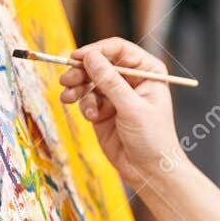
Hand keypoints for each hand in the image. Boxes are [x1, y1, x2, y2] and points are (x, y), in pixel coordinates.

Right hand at [59, 37, 186, 189]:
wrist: (150, 171)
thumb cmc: (153, 138)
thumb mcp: (132, 108)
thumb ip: (110, 82)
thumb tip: (90, 57)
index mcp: (148, 71)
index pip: (118, 49)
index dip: (97, 51)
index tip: (78, 58)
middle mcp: (131, 78)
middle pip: (99, 62)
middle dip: (81, 70)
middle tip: (67, 80)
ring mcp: (116, 94)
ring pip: (89, 80)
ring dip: (77, 87)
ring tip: (69, 97)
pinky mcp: (103, 109)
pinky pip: (87, 98)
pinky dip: (84, 105)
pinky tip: (90, 116)